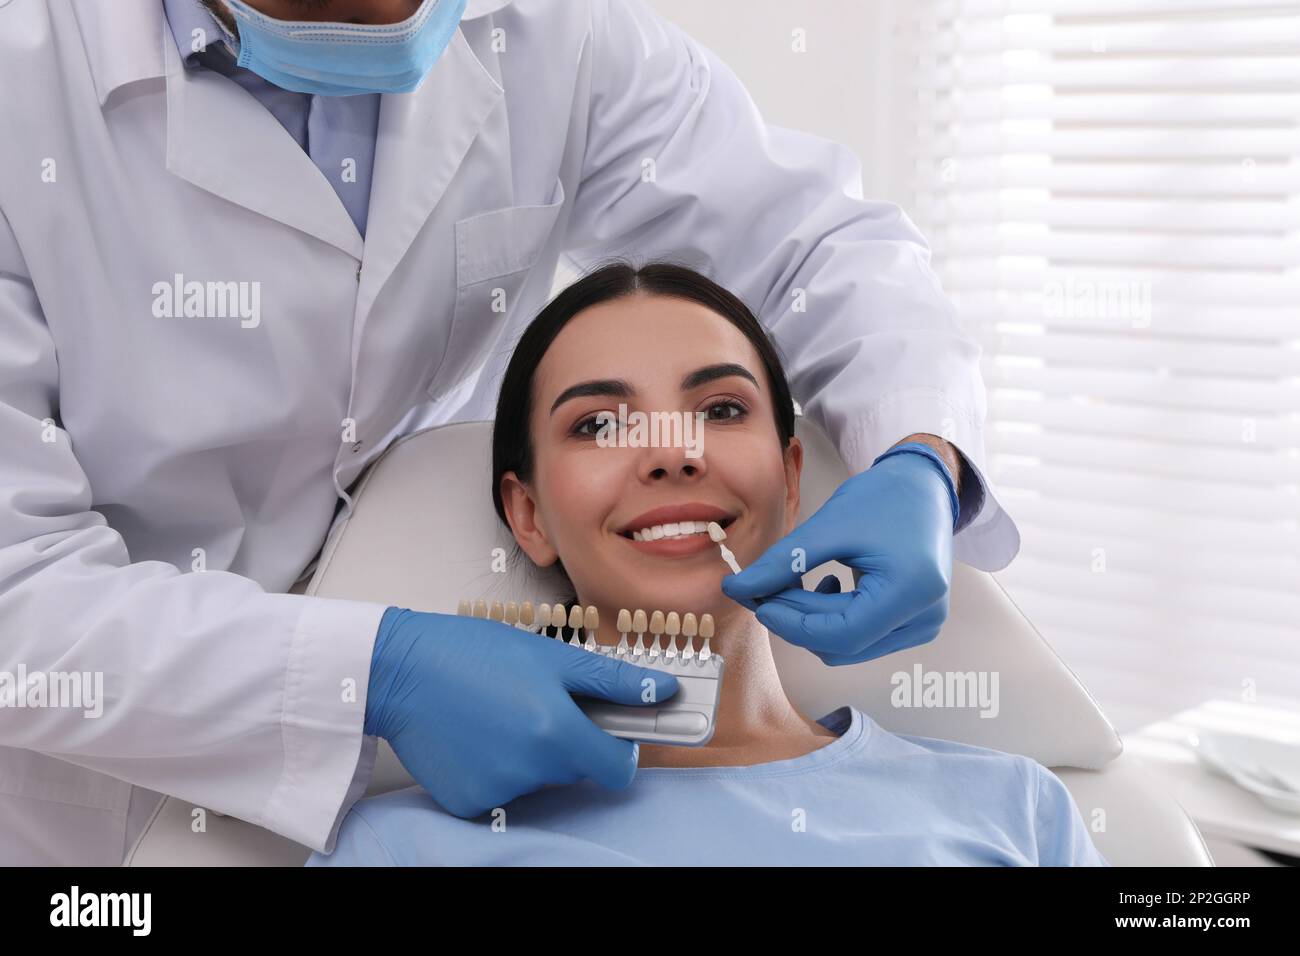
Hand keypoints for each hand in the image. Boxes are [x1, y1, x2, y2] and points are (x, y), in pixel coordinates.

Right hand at [364, 607, 678, 816]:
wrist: (401, 669)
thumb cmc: (472, 653)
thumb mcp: (551, 658)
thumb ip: (613, 681)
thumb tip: (664, 691)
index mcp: (556, 731)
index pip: (618, 770)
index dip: (617, 750)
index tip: (607, 732)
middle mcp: (529, 769)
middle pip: (575, 770)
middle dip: (566, 741)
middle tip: (536, 703)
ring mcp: (496, 790)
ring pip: (537, 780)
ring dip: (528, 754)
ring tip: (498, 713)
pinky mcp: (467, 802)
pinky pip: (501, 791)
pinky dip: (495, 768)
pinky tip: (476, 735)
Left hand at [720, 447, 955, 663]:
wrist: (923, 487)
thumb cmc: (885, 497)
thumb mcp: (829, 525)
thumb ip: (783, 561)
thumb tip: (738, 589)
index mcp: (913, 590)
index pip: (844, 633)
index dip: (794, 624)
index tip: (759, 603)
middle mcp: (925, 616)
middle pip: (844, 644)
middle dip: (796, 621)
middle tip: (761, 592)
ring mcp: (923, 624)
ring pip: (849, 646)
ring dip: (811, 622)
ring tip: (791, 584)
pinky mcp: (914, 623)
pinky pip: (862, 638)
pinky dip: (831, 619)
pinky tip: (825, 587)